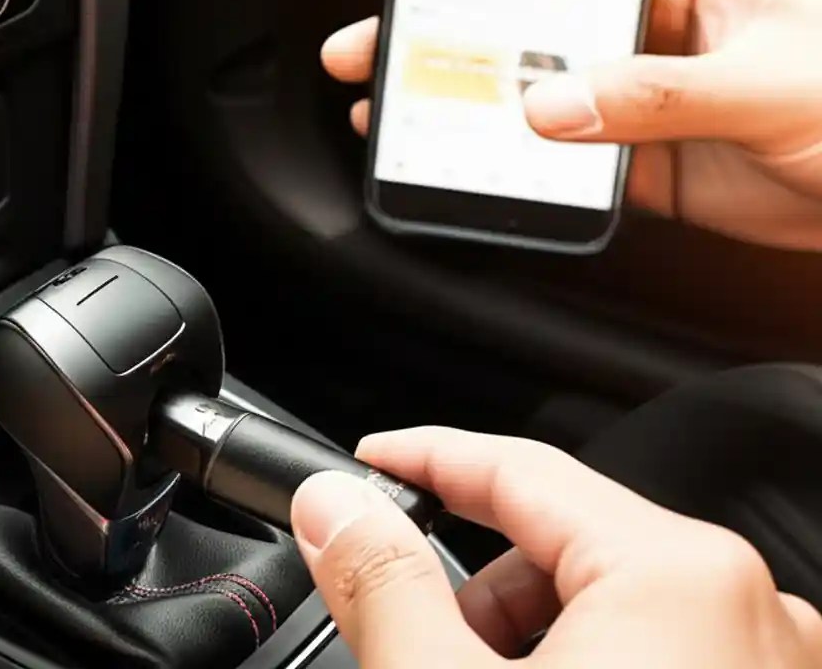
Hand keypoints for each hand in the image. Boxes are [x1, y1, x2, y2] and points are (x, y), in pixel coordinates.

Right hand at [289, 427, 821, 666]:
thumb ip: (384, 584)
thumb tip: (334, 504)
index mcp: (679, 577)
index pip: (517, 468)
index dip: (422, 460)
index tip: (364, 464)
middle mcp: (751, 610)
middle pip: (565, 543)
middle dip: (474, 583)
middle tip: (409, 638)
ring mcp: (773, 667)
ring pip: (614, 605)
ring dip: (527, 638)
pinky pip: (662, 654)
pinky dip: (590, 667)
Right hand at [323, 0, 821, 250]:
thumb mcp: (768, 81)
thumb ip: (655, 93)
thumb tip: (549, 107)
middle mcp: (648, 34)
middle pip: (524, 20)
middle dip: (439, 28)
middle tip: (367, 42)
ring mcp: (637, 101)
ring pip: (528, 93)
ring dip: (459, 100)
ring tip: (387, 105)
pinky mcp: (640, 166)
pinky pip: (556, 161)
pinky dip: (503, 163)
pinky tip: (456, 157)